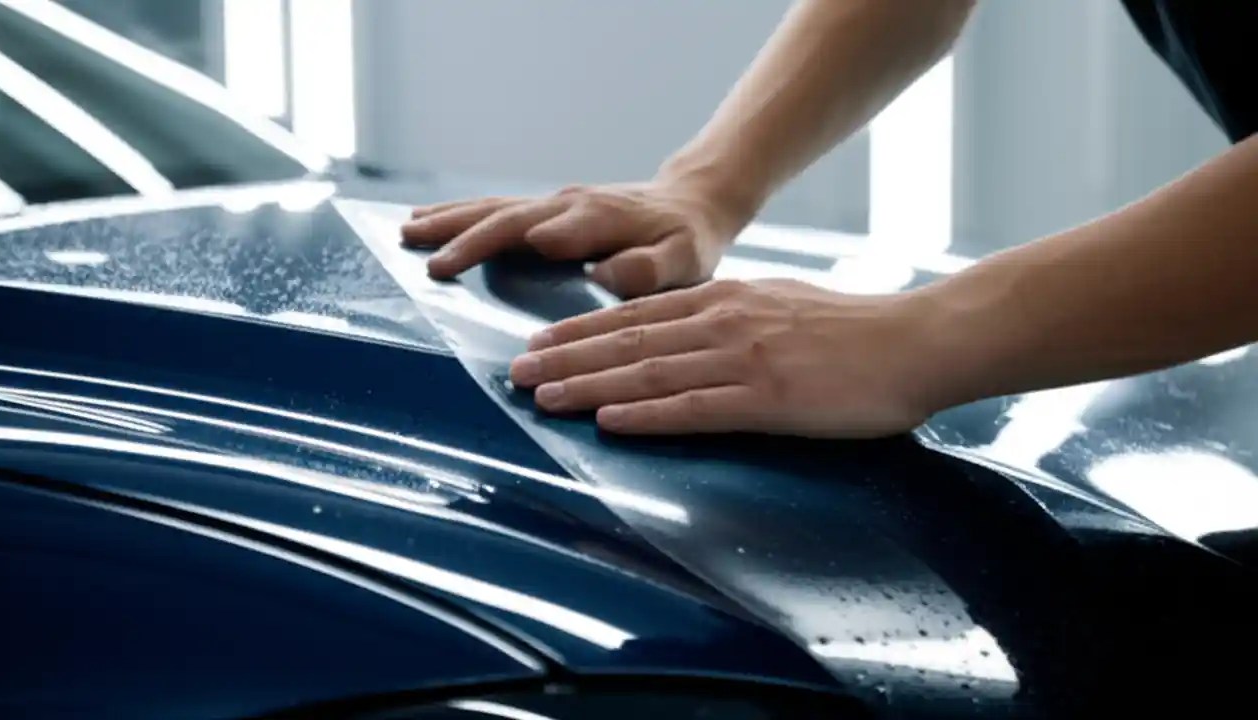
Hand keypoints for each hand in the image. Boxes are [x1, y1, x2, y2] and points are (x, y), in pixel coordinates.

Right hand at [400, 178, 750, 297]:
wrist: (689, 203)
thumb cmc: (686, 242)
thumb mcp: (684, 261)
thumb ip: (648, 269)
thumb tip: (604, 274)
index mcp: (600, 220)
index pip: (554, 230)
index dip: (517, 242)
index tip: (471, 262)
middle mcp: (568, 206)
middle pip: (508, 216)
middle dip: (465, 236)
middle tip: (424, 259)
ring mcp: (552, 204)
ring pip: (492, 209)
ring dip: (449, 220)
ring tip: (405, 233)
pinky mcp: (543, 209)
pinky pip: (494, 210)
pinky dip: (458, 215)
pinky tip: (425, 221)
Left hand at [508, 278, 948, 437]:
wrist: (917, 341)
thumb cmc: (855, 330)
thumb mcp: (781, 305)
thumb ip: (732, 317)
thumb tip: (689, 333)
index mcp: (727, 299)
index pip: (636, 316)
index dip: (581, 332)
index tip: (539, 344)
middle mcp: (724, 322)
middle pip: (627, 342)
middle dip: (566, 358)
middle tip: (515, 373)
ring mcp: (744, 360)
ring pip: (648, 373)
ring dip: (588, 387)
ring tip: (541, 398)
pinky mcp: (768, 399)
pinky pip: (694, 409)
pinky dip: (645, 416)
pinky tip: (608, 423)